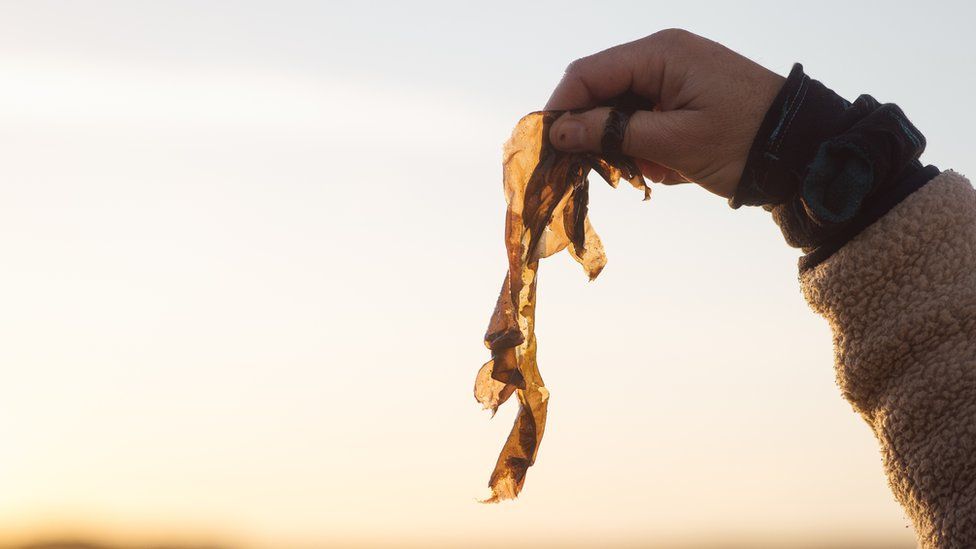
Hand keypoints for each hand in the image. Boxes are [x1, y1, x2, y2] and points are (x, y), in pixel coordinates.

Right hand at [546, 29, 784, 198]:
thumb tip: (558, 132)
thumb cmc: (742, 142)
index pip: (587, 74)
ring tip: (648, 172)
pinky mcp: (683, 99)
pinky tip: (668, 169)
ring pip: (620, 109)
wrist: (803, 151)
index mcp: (659, 54)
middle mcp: (662, 57)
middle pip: (600, 90)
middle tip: (590, 170)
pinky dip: (645, 148)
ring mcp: (673, 77)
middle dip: (592, 132)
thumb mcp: (672, 143)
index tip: (546, 149)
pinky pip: (644, 119)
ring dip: (622, 145)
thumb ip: (611, 134)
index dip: (559, 109)